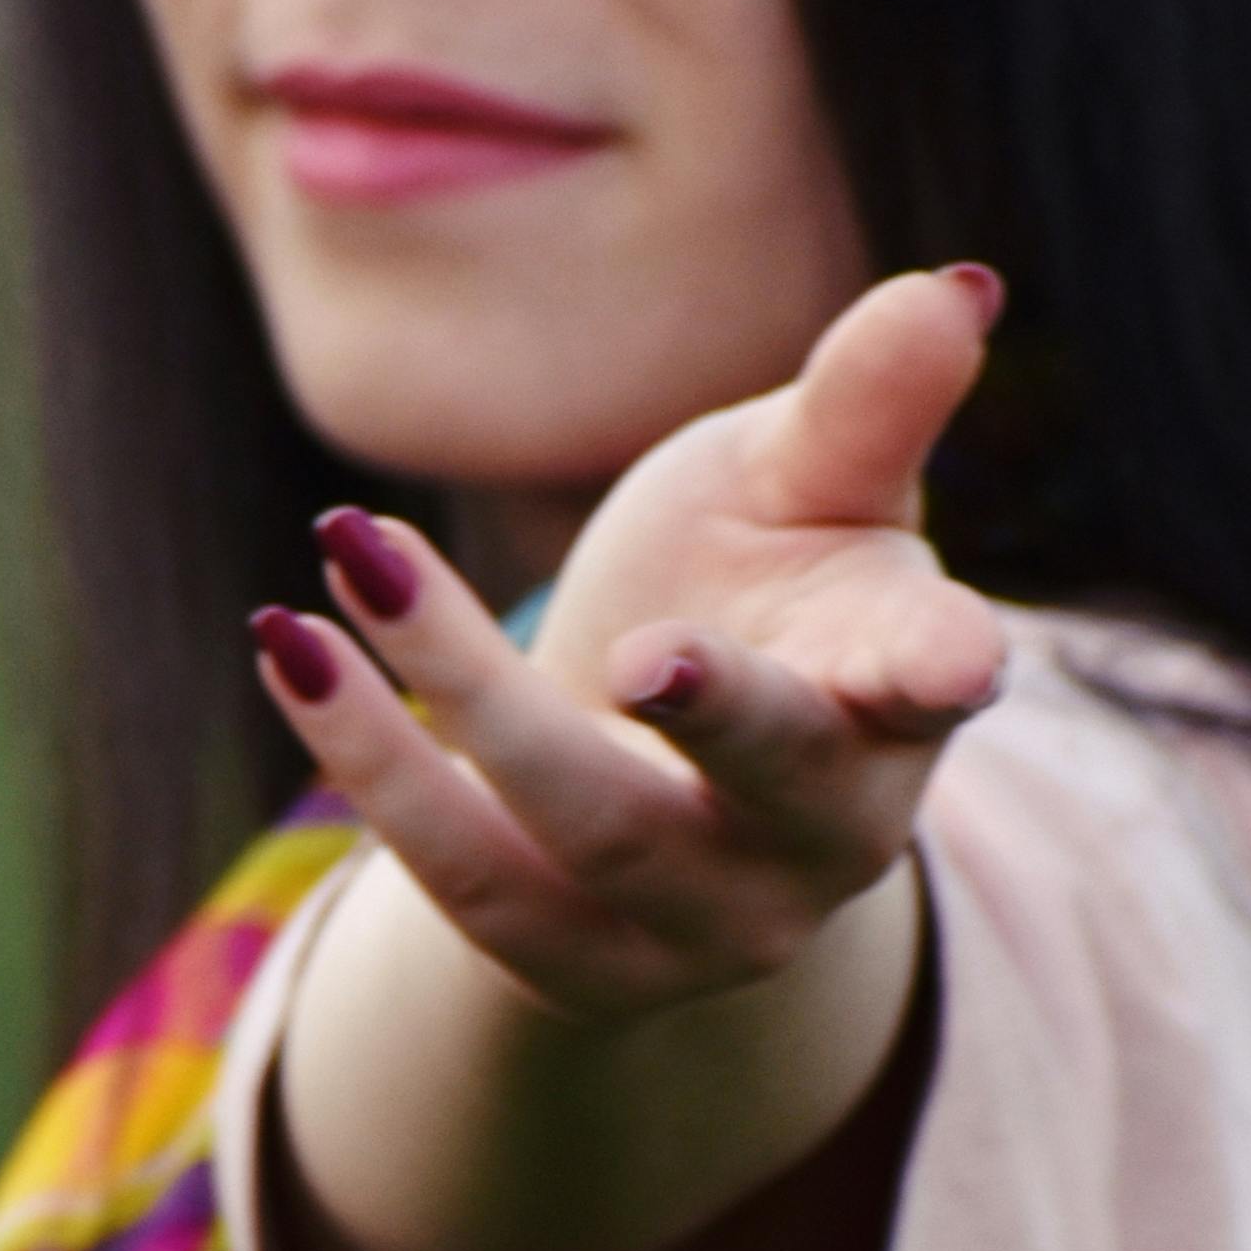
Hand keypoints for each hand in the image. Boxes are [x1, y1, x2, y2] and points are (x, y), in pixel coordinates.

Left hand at [249, 264, 1008, 1029]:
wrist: (652, 771)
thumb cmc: (756, 589)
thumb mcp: (804, 486)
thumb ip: (865, 401)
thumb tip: (958, 284)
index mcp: (896, 698)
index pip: (932, 681)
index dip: (941, 668)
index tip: (955, 661)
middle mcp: (824, 836)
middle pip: (773, 782)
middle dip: (712, 713)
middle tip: (636, 642)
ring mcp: (704, 920)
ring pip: (590, 823)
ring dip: (461, 690)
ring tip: (356, 547)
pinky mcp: (576, 966)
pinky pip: (462, 875)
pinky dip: (371, 759)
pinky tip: (292, 643)